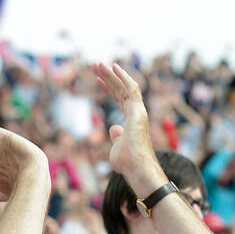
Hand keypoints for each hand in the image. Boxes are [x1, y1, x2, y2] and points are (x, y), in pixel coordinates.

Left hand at [93, 63, 159, 189]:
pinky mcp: (138, 112)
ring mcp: (139, 112)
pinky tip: (113, 67)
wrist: (136, 169)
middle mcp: (137, 114)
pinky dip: (123, 77)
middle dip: (108, 77)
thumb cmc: (127, 163)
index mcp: (131, 121)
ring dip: (112, 74)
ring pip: (125, 86)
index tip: (98, 81)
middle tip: (95, 65)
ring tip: (98, 64)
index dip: (109, 89)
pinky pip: (131, 89)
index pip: (120, 100)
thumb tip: (113, 128)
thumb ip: (116, 137)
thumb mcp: (116, 148)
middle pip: (122, 90)